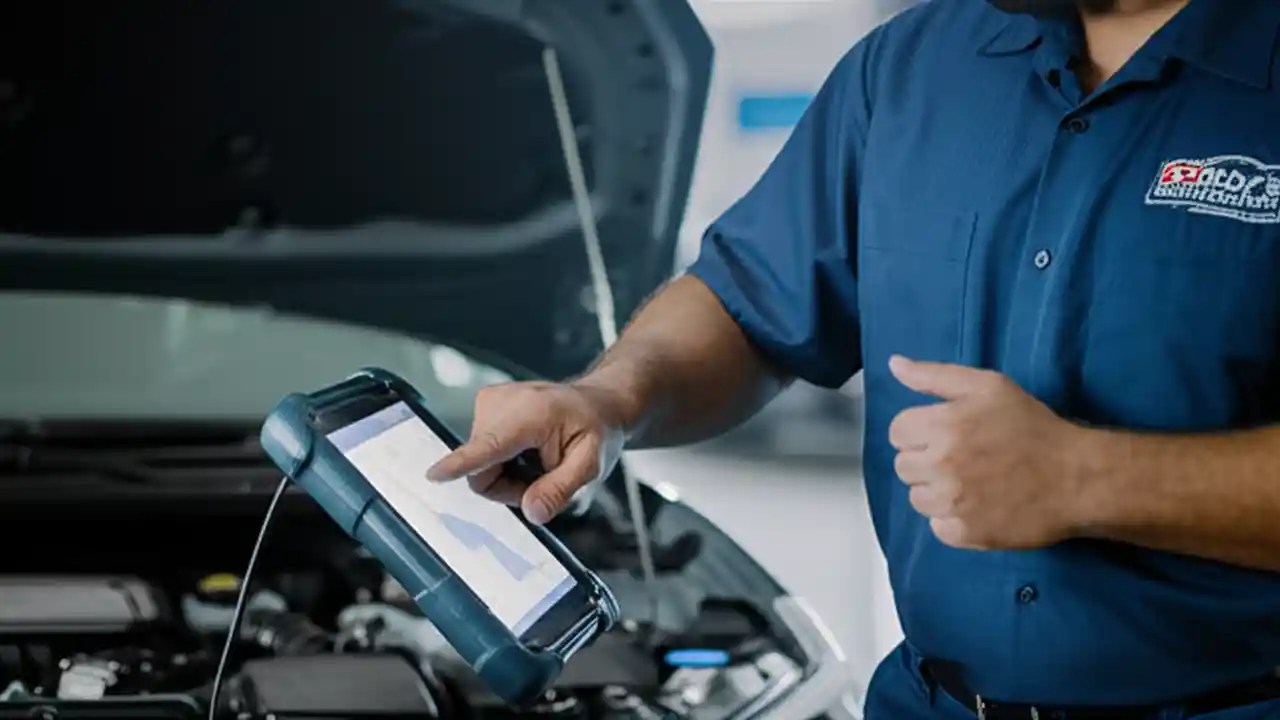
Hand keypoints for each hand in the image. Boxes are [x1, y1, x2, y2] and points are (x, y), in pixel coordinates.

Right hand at [426, 381, 627, 524]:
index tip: (434, 474)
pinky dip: (501, 460)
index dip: (460, 464)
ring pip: (478, 466)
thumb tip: (532, 513)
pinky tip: (526, 450)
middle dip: (508, 487)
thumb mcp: (591, 465)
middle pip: (481, 471)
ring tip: (538, 461)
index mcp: (531, 414)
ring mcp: (488, 402)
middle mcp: (501, 402)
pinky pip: (479, 452)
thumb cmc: (595, 430)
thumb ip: (561, 490)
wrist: (596, 404)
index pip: (489, 445)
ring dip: (505, 475)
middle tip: (544, 478)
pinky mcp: (483, 406)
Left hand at [887, 355, 1089, 549]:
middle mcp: (941, 466)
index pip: (897, 432)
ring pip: (917, 499)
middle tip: (962, 458)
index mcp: (943, 426)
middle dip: (926, 460)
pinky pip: (937, 527)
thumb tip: (894, 364)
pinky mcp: (965, 534)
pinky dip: (952, 520)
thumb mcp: (987, 386)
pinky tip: (978, 506)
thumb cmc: (1031, 426)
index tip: (945, 433)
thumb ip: (934, 375)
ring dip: (936, 491)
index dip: (919, 431)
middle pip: (903, 466)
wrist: (1076, 477)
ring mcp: (952, 504)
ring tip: (971, 482)